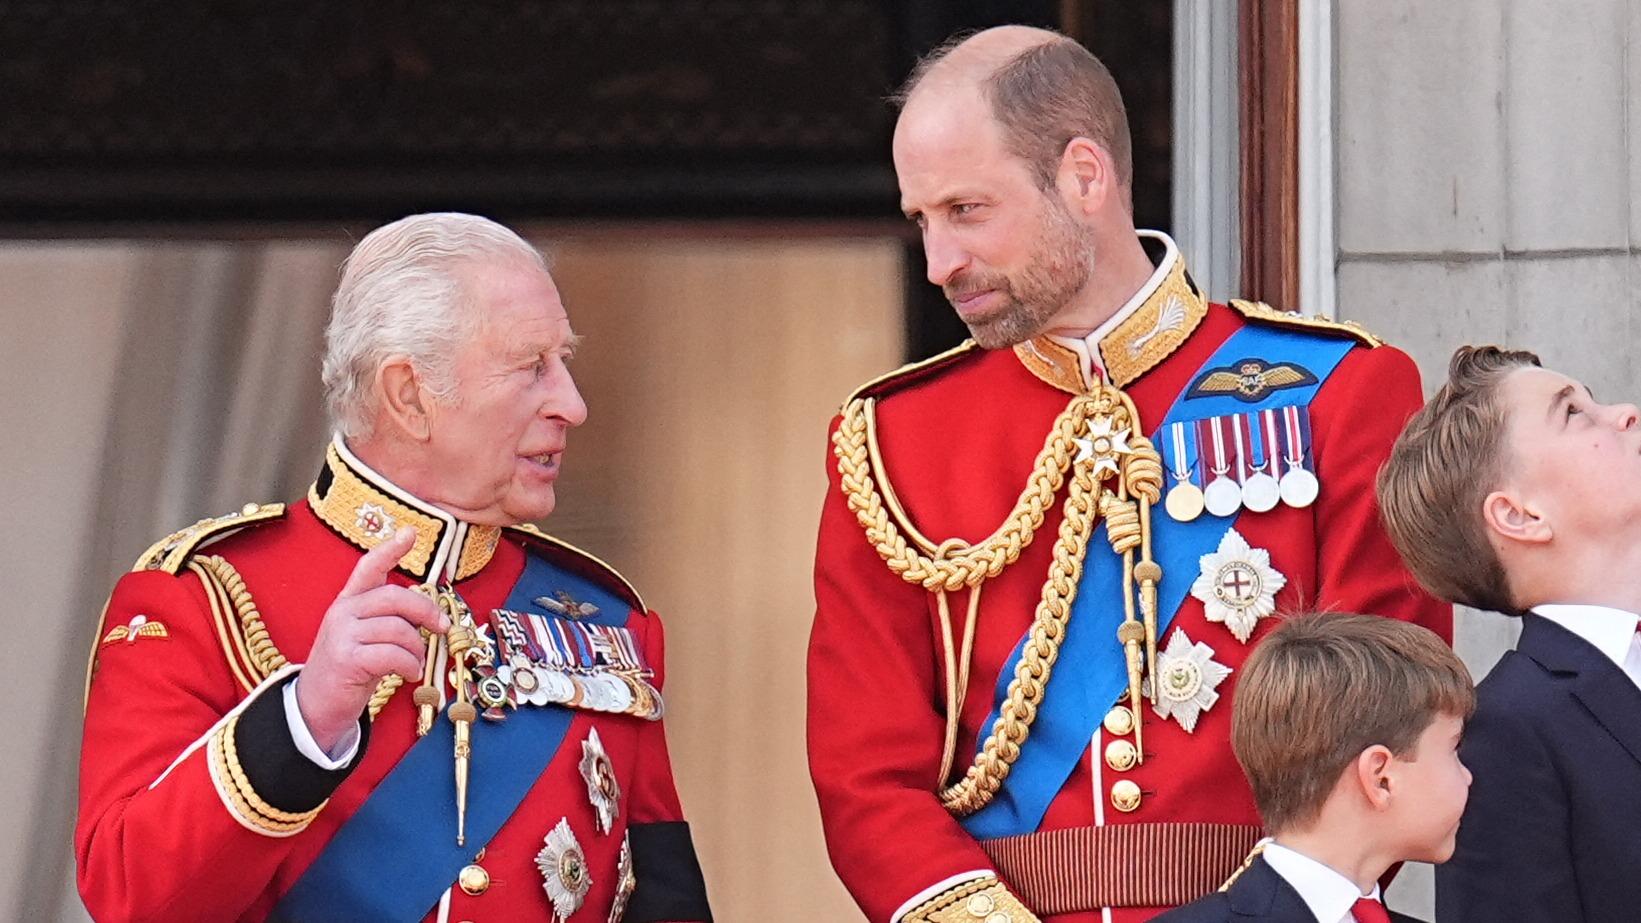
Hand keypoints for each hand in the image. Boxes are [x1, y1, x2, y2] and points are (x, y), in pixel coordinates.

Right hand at [295, 528, 448, 752]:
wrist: (315, 706)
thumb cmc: (349, 669)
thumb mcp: (365, 637)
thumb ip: (388, 619)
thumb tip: (428, 612)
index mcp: (348, 602)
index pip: (369, 567)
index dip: (390, 549)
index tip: (410, 533)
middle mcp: (342, 612)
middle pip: (394, 597)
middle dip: (425, 610)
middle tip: (441, 627)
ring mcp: (342, 635)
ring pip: (398, 629)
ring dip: (416, 649)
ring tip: (415, 664)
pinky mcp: (346, 659)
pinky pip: (393, 654)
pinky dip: (409, 665)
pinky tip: (408, 674)